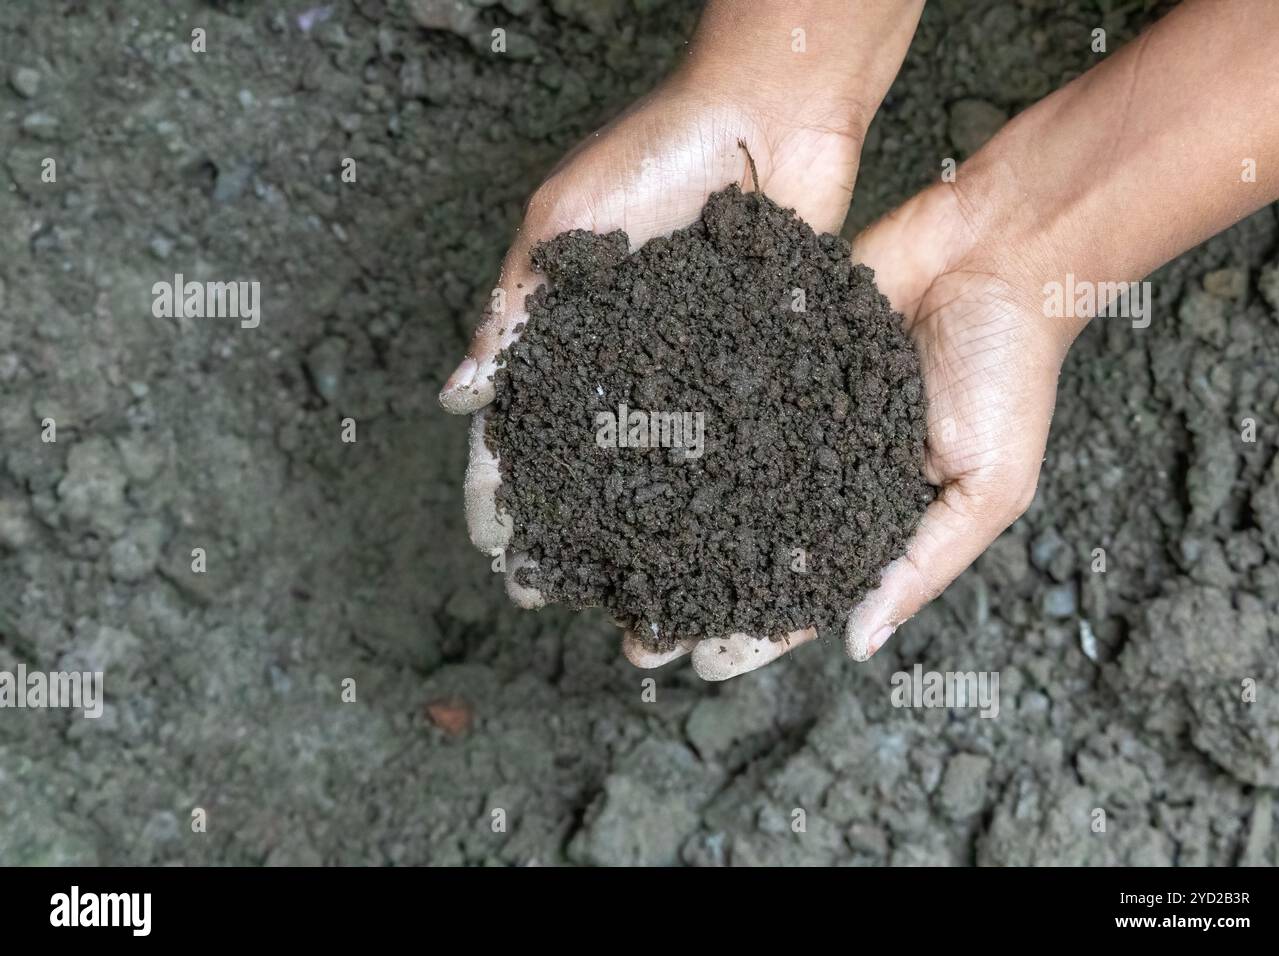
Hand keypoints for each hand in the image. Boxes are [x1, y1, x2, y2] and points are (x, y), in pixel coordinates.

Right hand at [439, 65, 871, 615]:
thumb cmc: (658, 150)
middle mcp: (625, 364)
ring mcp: (690, 373)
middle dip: (566, 535)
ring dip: (642, 539)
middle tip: (555, 596)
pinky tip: (718, 553)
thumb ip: (515, 308)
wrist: (770, 113)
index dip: (502, 490)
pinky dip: (721, 501)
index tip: (498, 549)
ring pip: (659, 476)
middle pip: (586, 469)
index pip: (520, 428)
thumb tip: (458, 399)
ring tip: (636, 601)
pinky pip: (733, 446)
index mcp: (568, 333)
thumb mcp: (565, 221)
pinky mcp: (754, 371)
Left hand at [642, 183, 1066, 678]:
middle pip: (748, 544)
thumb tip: (860, 645)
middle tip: (631, 632)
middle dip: (695, 590)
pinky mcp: (773, 354)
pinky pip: (720, 399)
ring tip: (608, 563)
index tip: (702, 666)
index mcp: (877, 514)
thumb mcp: (989, 485)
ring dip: (668, 518)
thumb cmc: (1010, 369)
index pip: (808, 591)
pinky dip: (679, 429)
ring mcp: (794, 414)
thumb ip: (925, 563)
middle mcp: (826, 472)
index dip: (759, 633)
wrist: (996, 248)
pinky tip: (626, 457)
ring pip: (720, 479)